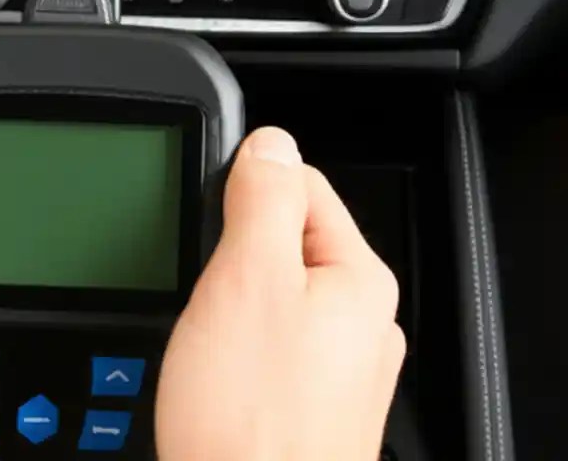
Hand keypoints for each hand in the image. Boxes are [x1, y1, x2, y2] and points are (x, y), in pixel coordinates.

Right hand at [156, 127, 404, 460]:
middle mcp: (364, 325)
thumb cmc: (254, 425)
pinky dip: (237, 354)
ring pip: (274, 302)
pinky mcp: (312, 409)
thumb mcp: (247, 283)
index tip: (209, 211)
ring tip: (207, 342)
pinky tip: (216, 378)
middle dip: (234, 257)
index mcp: (359, 281)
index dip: (246, 188)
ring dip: (231, 309)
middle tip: (203, 293)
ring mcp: (341, 372)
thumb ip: (263, 200)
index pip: (303, 184)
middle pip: (286, 245)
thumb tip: (272, 143)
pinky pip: (270, 352)